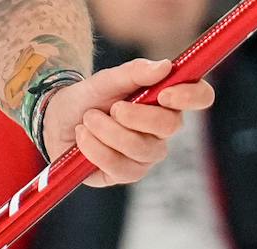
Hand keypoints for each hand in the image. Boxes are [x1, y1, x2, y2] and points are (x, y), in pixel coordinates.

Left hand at [40, 58, 214, 185]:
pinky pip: (119, 166)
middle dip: (136, 116)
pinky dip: (96, 149)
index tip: (164, 94)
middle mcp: (161, 131)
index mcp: (165, 102)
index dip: (191, 95)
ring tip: (88, 120)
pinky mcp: (126, 174)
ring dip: (108, 131)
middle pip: (168, 126)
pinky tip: (83, 138)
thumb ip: (133, 72)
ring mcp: (146, 155)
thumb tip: (165, 66)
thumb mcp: (105, 80)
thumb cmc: (87, 98)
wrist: (57, 121)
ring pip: (141, 148)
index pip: (198, 96)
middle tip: (113, 108)